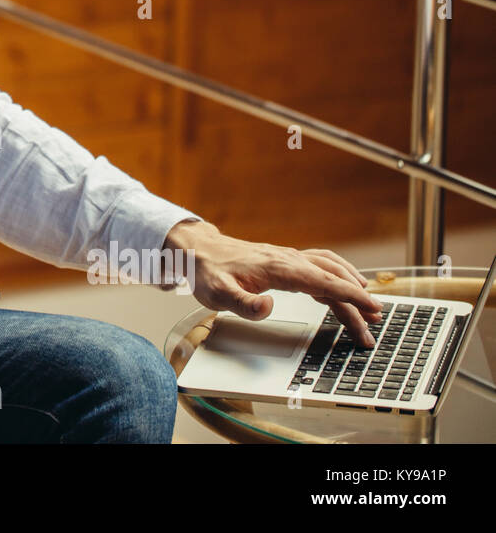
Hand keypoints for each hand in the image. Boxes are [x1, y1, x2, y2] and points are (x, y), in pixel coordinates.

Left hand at [166, 220, 383, 347]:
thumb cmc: (208, 272)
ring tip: (369, 308)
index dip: (351, 295)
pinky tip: (346, 286)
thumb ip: (243, 303)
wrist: (199, 250)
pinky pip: (321, 266)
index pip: (324, 281)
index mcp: (279, 267)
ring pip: (330, 270)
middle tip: (374, 323)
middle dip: (357, 299)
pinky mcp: (286, 262)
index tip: (373, 307)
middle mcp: (289, 259)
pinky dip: (339, 276)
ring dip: (352, 286)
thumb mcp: (218, 293)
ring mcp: (289, 259)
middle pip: (333, 278)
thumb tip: (268, 307)